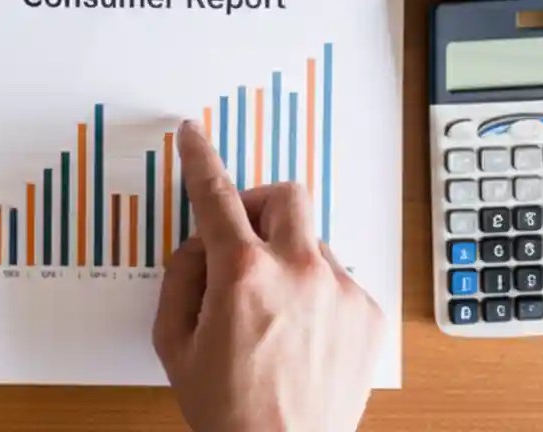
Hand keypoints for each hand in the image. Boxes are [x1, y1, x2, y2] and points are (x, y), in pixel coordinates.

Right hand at [153, 121, 382, 431]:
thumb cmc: (230, 412)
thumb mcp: (175, 344)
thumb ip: (180, 280)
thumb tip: (198, 248)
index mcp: (242, 275)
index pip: (216, 195)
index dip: (200, 159)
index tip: (194, 137)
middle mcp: (298, 271)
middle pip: (286, 195)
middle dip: (260, 203)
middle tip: (242, 235)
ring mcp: (340, 291)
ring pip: (311, 241)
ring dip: (287, 257)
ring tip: (272, 311)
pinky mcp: (366, 314)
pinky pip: (337, 279)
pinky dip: (315, 293)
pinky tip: (300, 334)